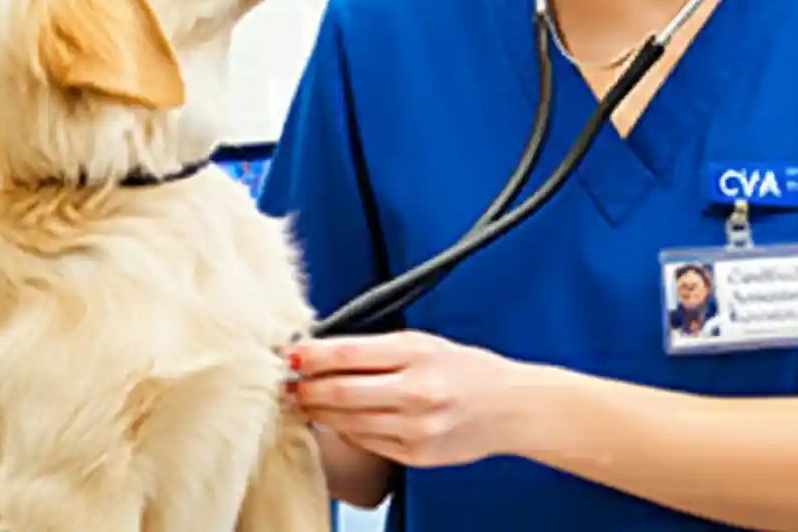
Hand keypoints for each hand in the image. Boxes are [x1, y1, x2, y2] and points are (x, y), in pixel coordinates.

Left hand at [284, 330, 525, 467]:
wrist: (510, 408)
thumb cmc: (467, 370)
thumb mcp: (425, 344)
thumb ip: (376, 350)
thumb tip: (322, 354)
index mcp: (418, 354)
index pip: (349, 354)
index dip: (311, 356)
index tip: (291, 354)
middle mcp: (417, 392)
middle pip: (340, 392)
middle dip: (305, 388)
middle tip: (287, 382)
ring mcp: (416, 428)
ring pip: (346, 421)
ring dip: (318, 411)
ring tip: (305, 400)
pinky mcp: (414, 455)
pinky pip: (364, 441)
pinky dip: (346, 429)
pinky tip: (339, 419)